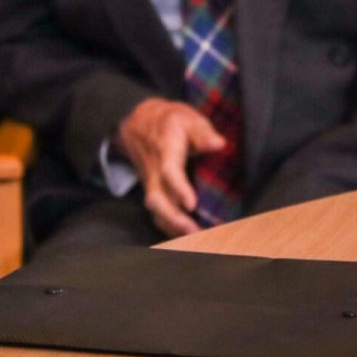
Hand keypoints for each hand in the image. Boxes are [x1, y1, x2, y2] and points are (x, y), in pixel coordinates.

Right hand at [116, 98, 225, 237]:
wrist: (137, 123)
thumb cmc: (168, 121)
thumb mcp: (186, 117)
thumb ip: (203, 132)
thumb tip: (219, 144)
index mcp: (165, 150)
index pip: (169, 172)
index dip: (179, 189)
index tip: (192, 204)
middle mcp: (155, 171)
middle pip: (156, 199)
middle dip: (173, 219)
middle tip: (195, 232)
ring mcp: (151, 183)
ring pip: (155, 210)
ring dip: (172, 227)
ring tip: (195, 240)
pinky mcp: (153, 191)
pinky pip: (157, 213)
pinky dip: (169, 228)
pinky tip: (187, 237)